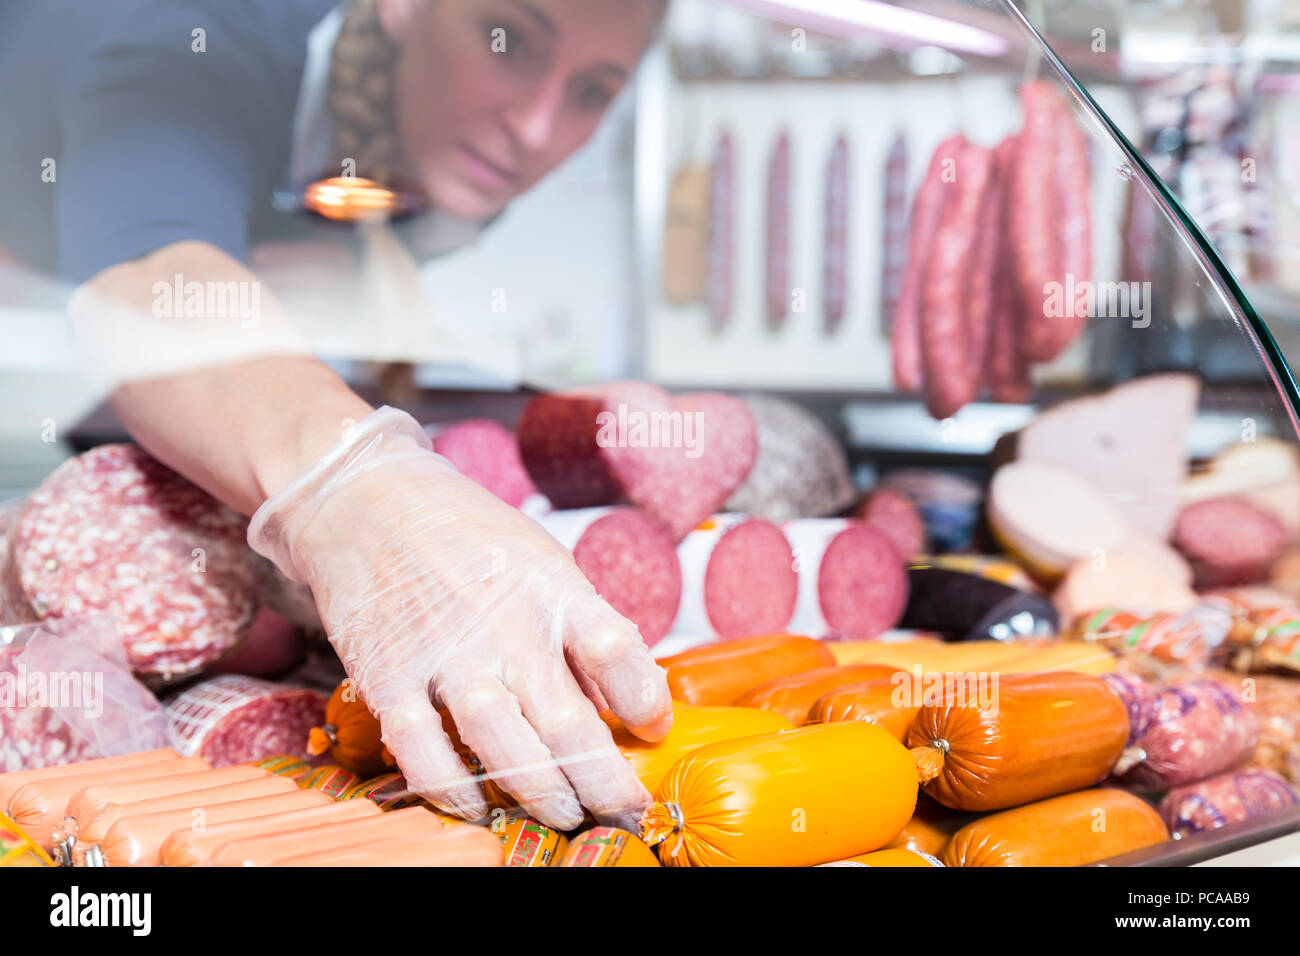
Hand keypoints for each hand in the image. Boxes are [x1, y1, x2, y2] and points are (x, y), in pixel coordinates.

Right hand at [248, 407, 672, 829]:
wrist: (366, 501)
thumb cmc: (469, 537)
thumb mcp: (542, 562)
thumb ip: (578, 633)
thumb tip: (627, 705)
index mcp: (552, 589)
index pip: (617, 649)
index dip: (646, 698)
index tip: (655, 729)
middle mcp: (505, 624)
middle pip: (568, 722)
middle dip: (605, 783)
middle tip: (625, 811)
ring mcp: (444, 653)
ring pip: (504, 745)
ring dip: (543, 794)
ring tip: (567, 814)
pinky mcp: (387, 677)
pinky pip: (424, 753)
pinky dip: (454, 791)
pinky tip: (479, 806)